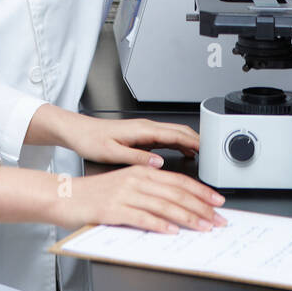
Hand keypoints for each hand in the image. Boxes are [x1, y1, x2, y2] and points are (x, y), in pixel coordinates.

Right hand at [55, 166, 226, 233]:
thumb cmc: (95, 194)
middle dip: (201, 207)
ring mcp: (124, 194)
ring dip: (187, 218)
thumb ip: (149, 191)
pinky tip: (172, 232)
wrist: (65, 196)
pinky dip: (159, 225)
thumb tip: (177, 204)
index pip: (178, 180)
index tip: (217, 202)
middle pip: (175, 192)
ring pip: (163, 205)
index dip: (200, 191)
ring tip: (203, 228)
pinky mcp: (113, 209)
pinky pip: (141, 218)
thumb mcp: (125, 184)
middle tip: (217, 219)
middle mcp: (135, 179)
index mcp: (140, 171)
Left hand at [58, 115, 199, 167]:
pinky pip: (167, 139)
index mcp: (142, 130)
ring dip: (191, 143)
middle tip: (213, 157)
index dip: (195, 143)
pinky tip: (184, 154)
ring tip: (204, 157)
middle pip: (181, 131)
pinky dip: (181, 145)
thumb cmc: (91, 140)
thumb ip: (137, 157)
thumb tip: (158, 163)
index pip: (176, 134)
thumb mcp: (112, 152)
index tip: (209, 152)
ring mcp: (145, 131)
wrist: (79, 131)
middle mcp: (146, 128)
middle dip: (199, 141)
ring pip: (176, 134)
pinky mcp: (142, 136)